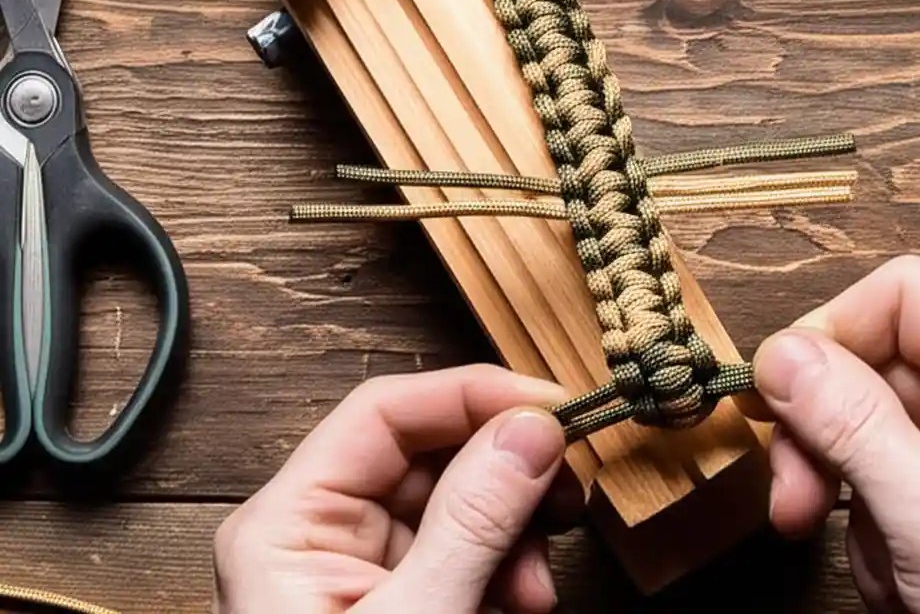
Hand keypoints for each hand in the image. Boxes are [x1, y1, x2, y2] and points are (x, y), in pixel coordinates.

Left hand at [212, 365, 580, 613]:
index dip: (472, 396)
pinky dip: (508, 569)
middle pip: (430, 455)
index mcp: (285, 527)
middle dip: (507, 474)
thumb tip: (529, 429)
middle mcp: (319, 537)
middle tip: (564, 490)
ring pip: (459, 505)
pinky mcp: (403, 604)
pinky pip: (466, 556)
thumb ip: (471, 524)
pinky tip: (524, 600)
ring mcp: (363, 574)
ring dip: (516, 532)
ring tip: (536, 584)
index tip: (552, 409)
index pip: (383, 412)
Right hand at [746, 256, 919, 613]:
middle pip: (885, 370)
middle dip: (834, 442)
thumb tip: (784, 354)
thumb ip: (851, 424)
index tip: (778, 393)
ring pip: (884, 437)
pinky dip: (890, 535)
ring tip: (888, 566)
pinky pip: (907, 487)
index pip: (906, 297)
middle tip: (797, 497)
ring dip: (862, 505)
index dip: (831, 336)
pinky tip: (911, 582)